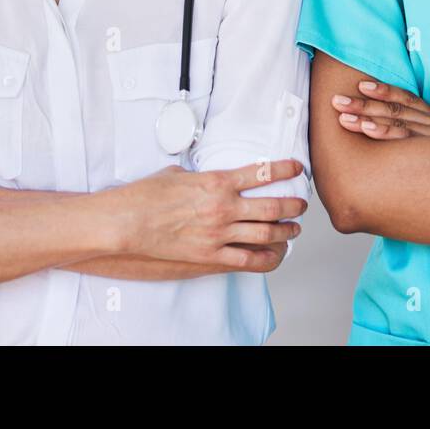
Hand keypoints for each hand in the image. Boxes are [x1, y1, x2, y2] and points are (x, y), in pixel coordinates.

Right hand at [101, 160, 308, 271]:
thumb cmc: (146, 195)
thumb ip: (199, 176)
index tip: (297, 169)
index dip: (285, 170)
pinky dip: (267, 258)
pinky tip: (276, 254)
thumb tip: (205, 177)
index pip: (262, 173)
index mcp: (217, 181)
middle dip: (294, 206)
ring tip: (294, 229)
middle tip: (301, 204)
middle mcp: (224, 207)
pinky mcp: (210, 255)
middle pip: (273, 206)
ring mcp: (219, 233)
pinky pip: (248, 260)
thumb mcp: (177, 174)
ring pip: (266, 234)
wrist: (128, 223)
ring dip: (286, 231)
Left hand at [331, 81, 429, 141]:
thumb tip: (399, 139)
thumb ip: (429, 140)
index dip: (383, 91)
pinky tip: (366, 129)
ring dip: (367, 118)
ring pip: (398, 122)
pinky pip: (407, 140)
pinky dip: (385, 132)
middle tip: (336, 102)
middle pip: (395, 110)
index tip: (359, 86)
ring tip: (343, 117)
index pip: (407, 100)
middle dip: (363, 105)